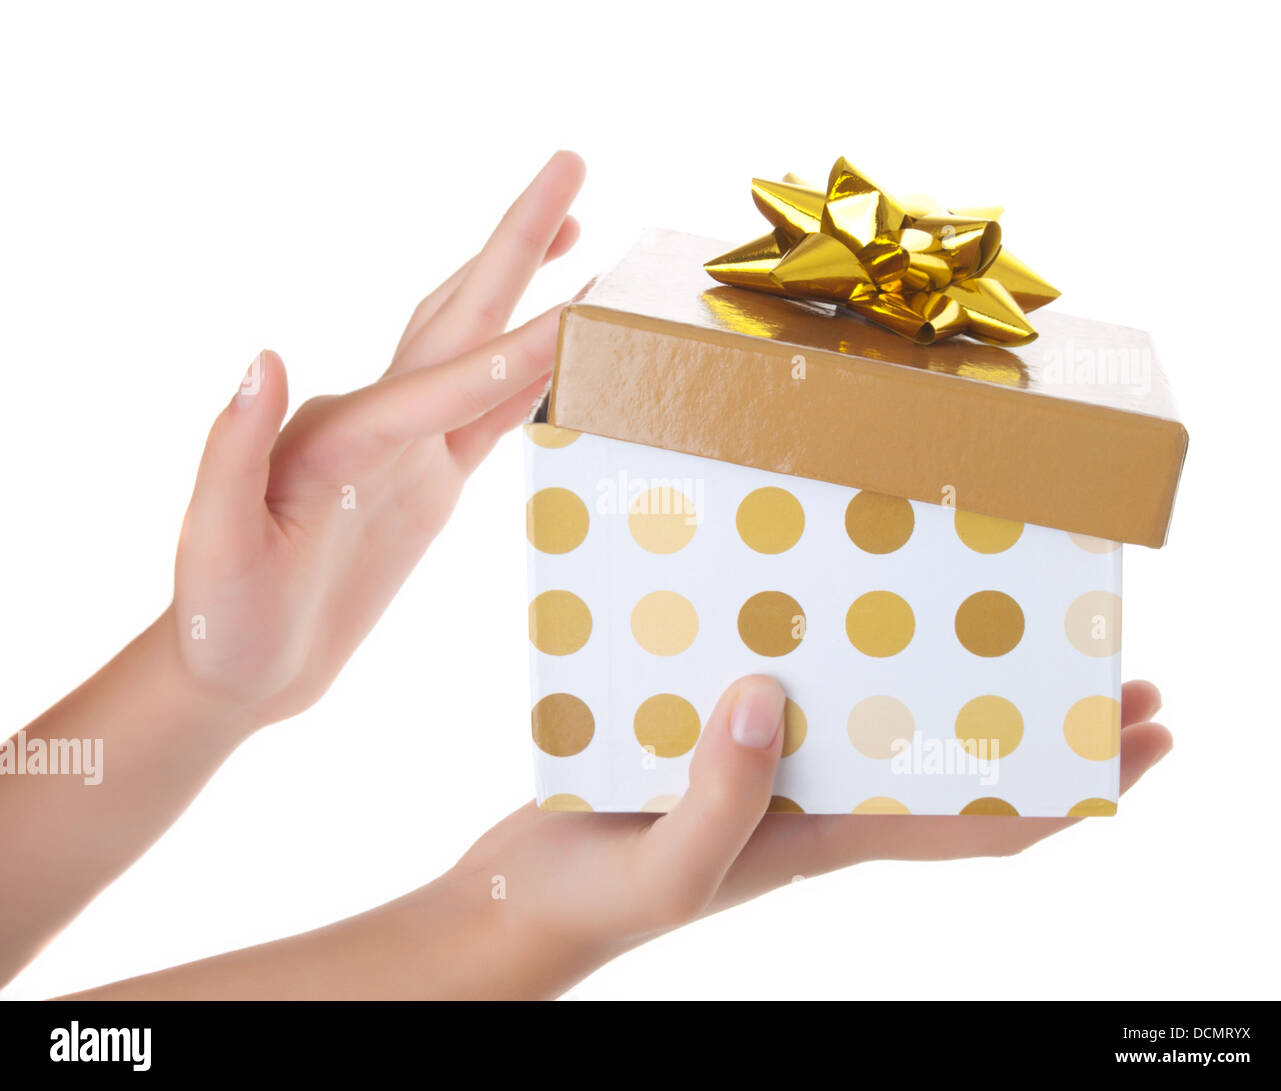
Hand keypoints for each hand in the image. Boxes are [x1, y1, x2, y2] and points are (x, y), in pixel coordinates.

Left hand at [167, 151, 584, 732]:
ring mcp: (404, 451)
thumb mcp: (209, 545)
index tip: (578, 317)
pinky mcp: (425, 485)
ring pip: (481, 355)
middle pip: (460, 318)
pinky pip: (492, 419)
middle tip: (569, 172)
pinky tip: (566, 355)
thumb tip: (263, 355)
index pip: (433, 383)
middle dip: (514, 246)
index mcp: (332, 435)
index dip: (508, 355)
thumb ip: (232, 449)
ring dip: (530, 296)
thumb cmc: (219, 622)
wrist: (236, 670)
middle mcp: (373, 424)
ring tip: (579, 243)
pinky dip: (534, 380)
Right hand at [453, 678, 1170, 977]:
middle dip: (1040, 728)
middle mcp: (817, 801)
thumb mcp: (664, 871)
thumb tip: (769, 700)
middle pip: (954, 766)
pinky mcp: (718, 739)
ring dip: (947, 681)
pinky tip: (832, 605)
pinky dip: (839, 656)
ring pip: (881, 719)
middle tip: (1109, 667)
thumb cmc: (588, 899)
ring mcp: (770, 769)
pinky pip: (797, 692)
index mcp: (826, 840)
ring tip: (990, 614)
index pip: (976, 827)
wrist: (518, 901)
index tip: (1139, 742)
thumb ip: (720, 803)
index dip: (1070, 794)